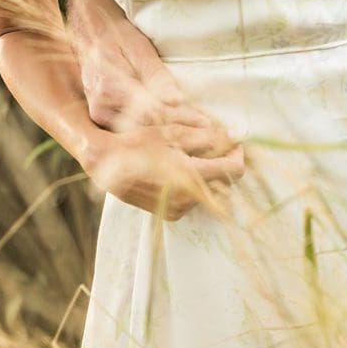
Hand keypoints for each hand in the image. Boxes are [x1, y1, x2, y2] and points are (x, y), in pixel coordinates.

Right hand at [74, 17, 233, 154]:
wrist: (89, 33)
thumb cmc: (117, 35)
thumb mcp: (138, 46)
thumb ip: (155, 74)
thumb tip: (176, 100)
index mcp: (110, 88)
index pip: (153, 112)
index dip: (183, 119)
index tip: (207, 124)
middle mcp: (101, 108)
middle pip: (147, 131)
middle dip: (181, 137)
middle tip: (212, 141)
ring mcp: (99, 119)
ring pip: (140, 139)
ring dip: (170, 145)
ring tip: (201, 148)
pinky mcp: (102, 123)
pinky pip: (132, 137)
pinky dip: (155, 143)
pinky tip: (178, 146)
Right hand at [85, 123, 244, 220]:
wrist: (107, 164)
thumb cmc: (140, 142)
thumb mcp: (175, 132)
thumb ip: (210, 137)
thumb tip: (239, 134)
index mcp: (191, 176)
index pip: (234, 169)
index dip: (237, 153)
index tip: (233, 142)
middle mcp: (187, 198)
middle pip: (224, 182)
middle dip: (224, 164)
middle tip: (214, 146)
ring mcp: (178, 209)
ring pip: (210, 192)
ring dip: (209, 174)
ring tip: (193, 156)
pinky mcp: (169, 214)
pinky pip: (193, 200)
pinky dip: (194, 185)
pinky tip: (181, 169)